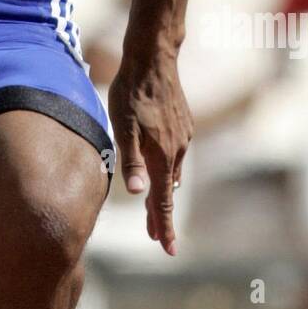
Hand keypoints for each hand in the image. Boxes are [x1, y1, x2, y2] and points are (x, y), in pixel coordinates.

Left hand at [107, 52, 193, 255]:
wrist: (154, 58)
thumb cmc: (131, 91)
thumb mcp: (124, 126)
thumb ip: (130, 160)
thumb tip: (135, 193)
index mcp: (161, 154)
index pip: (163, 200)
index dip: (164, 225)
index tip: (169, 250)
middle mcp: (177, 149)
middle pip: (168, 190)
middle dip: (162, 215)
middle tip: (160, 240)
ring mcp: (183, 136)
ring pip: (173, 171)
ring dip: (164, 191)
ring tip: (155, 209)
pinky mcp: (184, 124)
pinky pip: (176, 155)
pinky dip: (168, 169)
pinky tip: (161, 169)